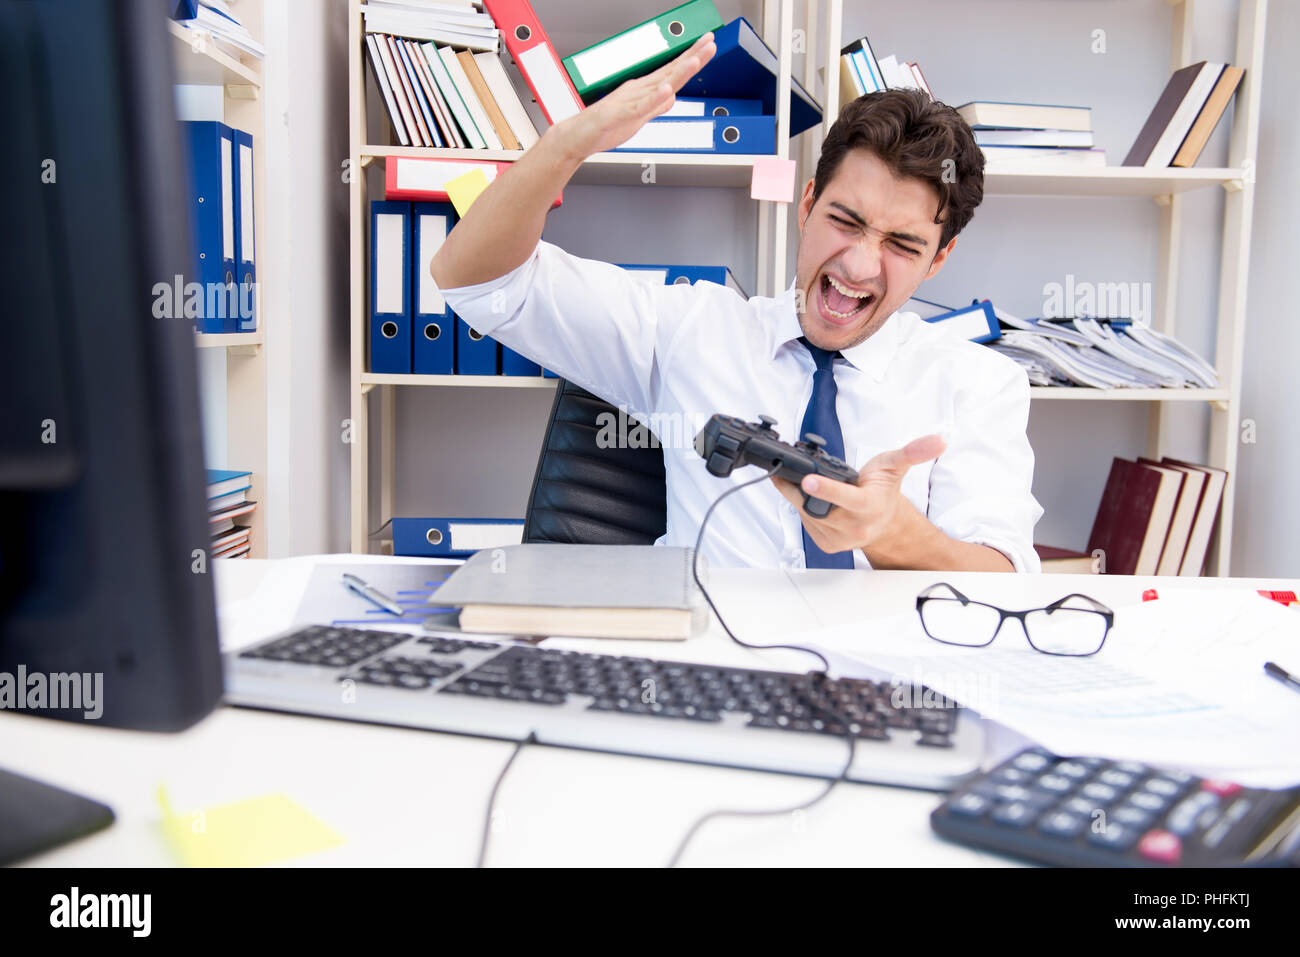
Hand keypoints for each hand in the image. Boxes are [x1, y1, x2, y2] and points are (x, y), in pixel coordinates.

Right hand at [546, 34, 715, 161]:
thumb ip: (655, 107)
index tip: (707, 46)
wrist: (576, 137)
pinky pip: (639, 106)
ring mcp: (629, 101)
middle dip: (691, 57)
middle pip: (669, 72)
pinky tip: (665, 90)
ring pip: (658, 85)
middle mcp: (637, 90)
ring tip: (695, 60)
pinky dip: (653, 98)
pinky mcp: (619, 115)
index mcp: (642, 90)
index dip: (691, 59)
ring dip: (677, 73)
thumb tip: (672, 97)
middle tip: (709, 43)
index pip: (671, 71)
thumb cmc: (602, 127)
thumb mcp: (637, 118)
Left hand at [771, 434, 945, 554]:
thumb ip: (914, 452)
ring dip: (797, 497)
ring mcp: (840, 539)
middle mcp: (855, 528)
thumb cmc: (883, 491)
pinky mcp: (827, 544)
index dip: (826, 488)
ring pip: (806, 515)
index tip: (808, 479)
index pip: (846, 499)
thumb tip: (937, 440)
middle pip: (816, 507)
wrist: (883, 521)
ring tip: (799, 481)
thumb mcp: (895, 465)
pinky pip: (805, 524)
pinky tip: (807, 497)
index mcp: (869, 507)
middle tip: (790, 471)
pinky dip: (801, 508)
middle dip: (800, 489)